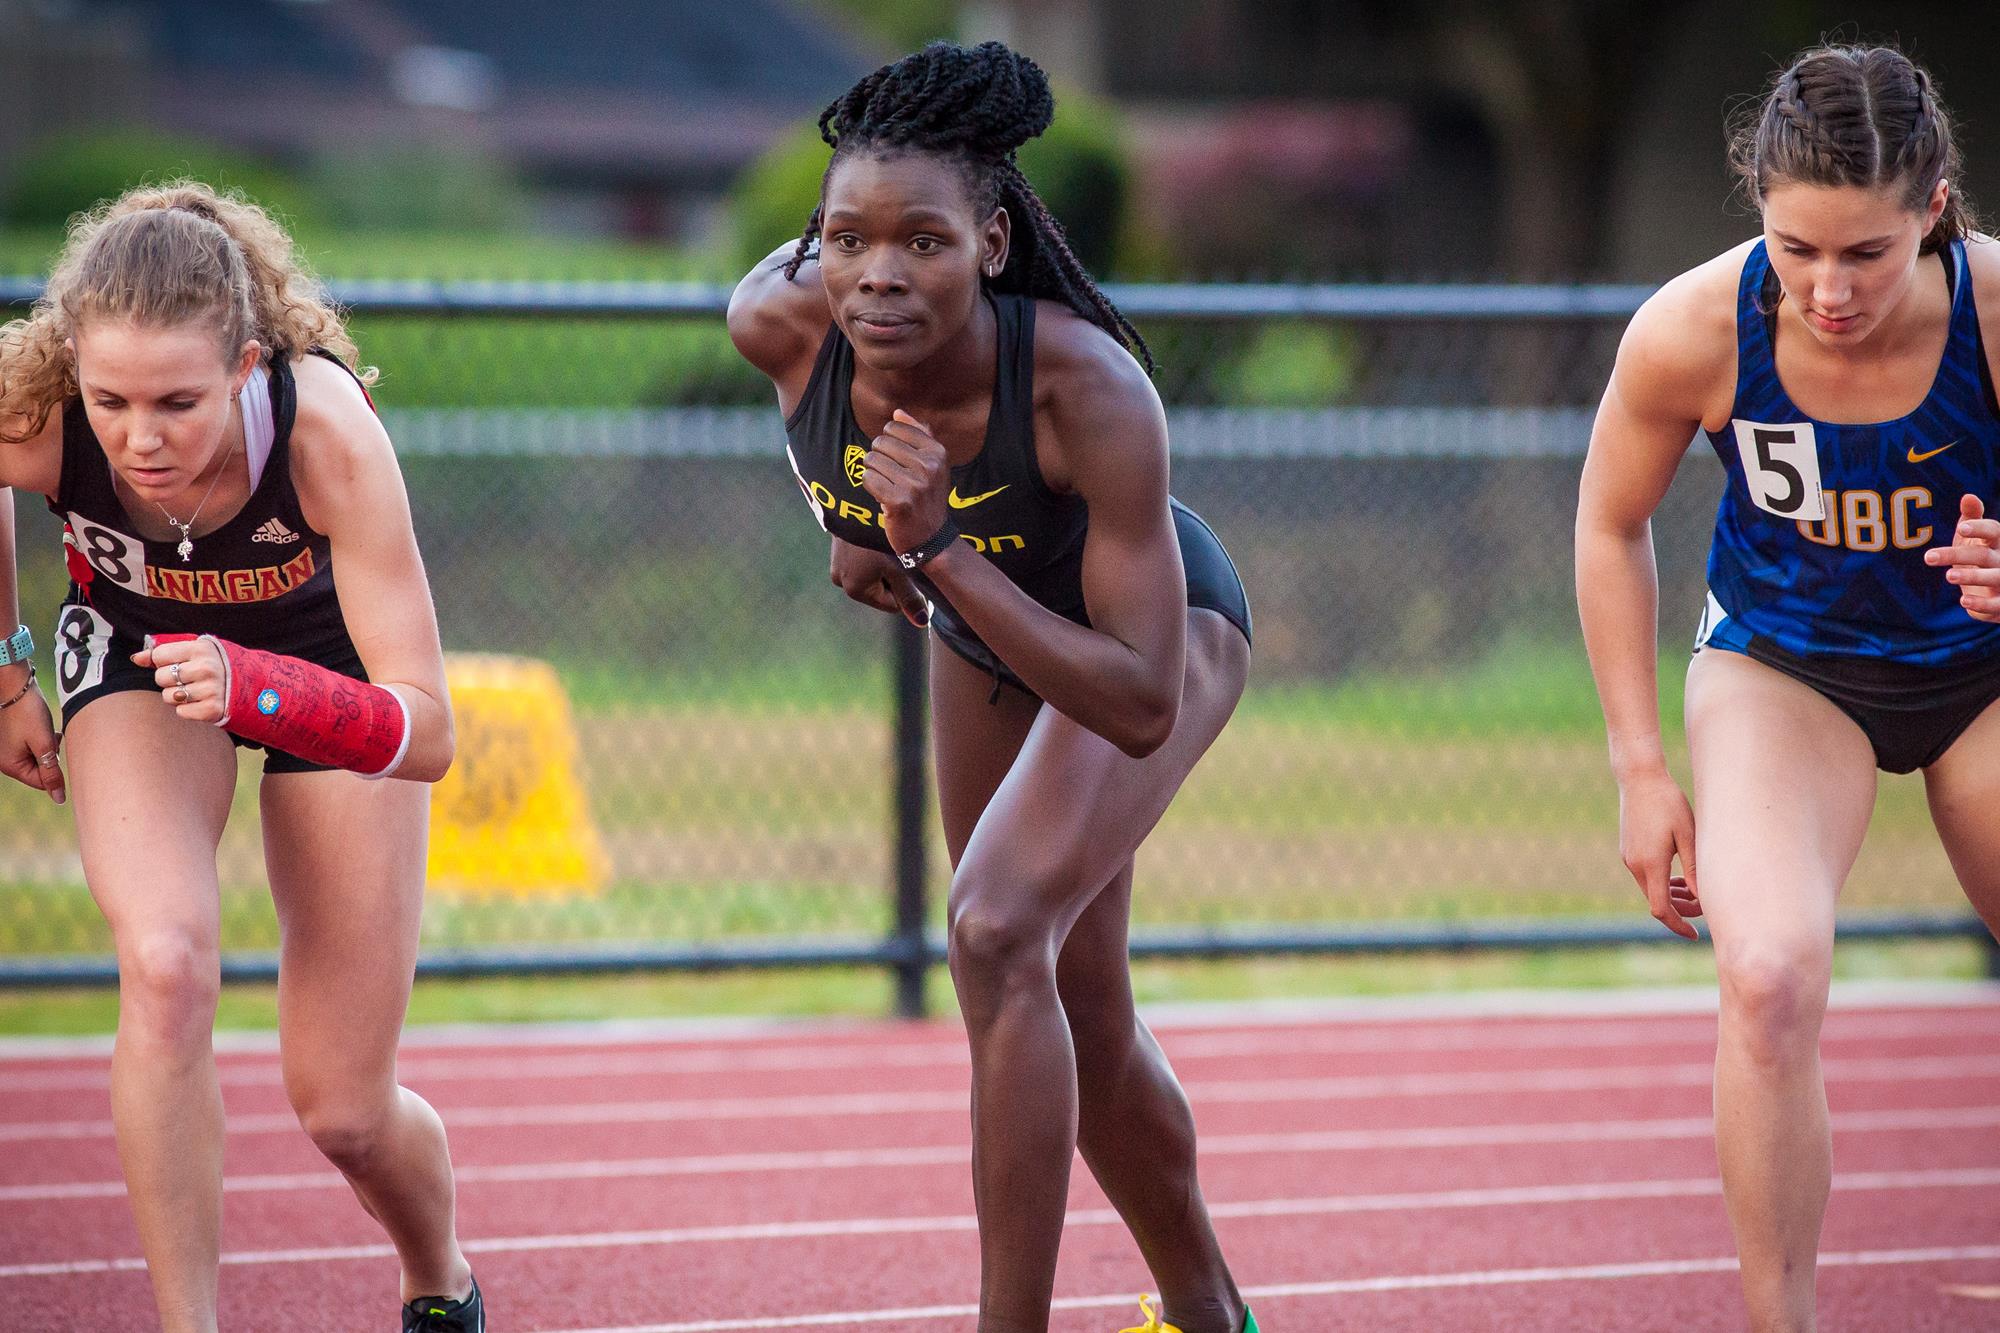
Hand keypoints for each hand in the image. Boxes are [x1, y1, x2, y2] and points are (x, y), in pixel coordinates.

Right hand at [0, 663, 63, 803]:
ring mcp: (7, 749)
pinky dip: (42, 740)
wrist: (15, 686)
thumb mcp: (45, 744)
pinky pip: (32, 747)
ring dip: (48, 747)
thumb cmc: (29, 714)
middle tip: (52, 738)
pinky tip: (44, 727)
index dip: (56, 771)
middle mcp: (5, 761)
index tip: (59, 751)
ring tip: (47, 731)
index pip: (41, 783)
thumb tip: (59, 799)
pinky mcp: (12, 739)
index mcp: (10, 766)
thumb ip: (52, 773)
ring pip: (38, 757)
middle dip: (51, 757)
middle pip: (39, 770)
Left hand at [132, 635, 227, 724]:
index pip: (159, 655)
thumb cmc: (216, 665)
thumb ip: (164, 651)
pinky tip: (201, 703)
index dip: (163, 661)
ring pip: (168, 696)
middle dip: (169, 681)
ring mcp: (211, 690)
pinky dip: (187, 710)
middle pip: (160, 677)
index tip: (178, 663)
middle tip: (187, 679)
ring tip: (195, 691)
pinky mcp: (213, 710)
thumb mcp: (195, 651)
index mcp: (202, 649)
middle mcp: (207, 668)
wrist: (251, 686)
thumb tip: (136, 659)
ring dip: (177, 697)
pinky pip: (180, 712)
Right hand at [830, 536, 928, 626]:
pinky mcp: (836, 549)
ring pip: (872, 574)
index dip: (906, 590)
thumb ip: (910, 596)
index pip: (891, 604)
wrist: (852, 500)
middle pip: (881, 590)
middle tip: (900, 555)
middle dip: (893, 577)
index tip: (912, 571)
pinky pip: (862, 559)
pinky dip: (872, 553)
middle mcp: (841, 581)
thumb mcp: (899, 568)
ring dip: (883, 564)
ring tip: (888, 546)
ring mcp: (836, 564)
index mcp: (855, 590)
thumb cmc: (880, 537)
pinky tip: (878, 539)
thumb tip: (921, 623)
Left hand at [861, 409, 950, 554]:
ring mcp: (915, 484)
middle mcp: (929, 466)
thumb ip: (918, 435)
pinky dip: (869, 487)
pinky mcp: (898, 501)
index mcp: (938, 452)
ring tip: (887, 486)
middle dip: (878, 458)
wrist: (931, 538)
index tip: (898, 461)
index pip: (894, 427)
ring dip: (873, 473)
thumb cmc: (926, 498)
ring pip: (871, 460)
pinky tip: (882, 496)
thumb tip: (897, 412)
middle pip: (880, 443)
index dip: (888, 442)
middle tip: (890, 476)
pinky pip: (868, 479)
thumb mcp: (933, 465)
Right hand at [1617, 768, 1701, 938]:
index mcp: (1652, 864)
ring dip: (1670, 897)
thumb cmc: (1669, 803)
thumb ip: (1694, 869)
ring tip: (1691, 891)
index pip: (1661, 910)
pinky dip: (1661, 883)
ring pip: (1650, 890)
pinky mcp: (1627, 851)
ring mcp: (1628, 858)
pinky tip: (1676, 874)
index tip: (1695, 934)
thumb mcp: (1689, 834)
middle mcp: (1635, 865)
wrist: (1639, 779)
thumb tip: (1700, 898)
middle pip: (1656, 903)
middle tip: (1702, 908)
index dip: (1678, 926)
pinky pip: (1644, 876)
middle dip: (1679, 911)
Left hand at [1924, 495, 1999, 622]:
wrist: (1997, 591)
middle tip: (1928, 557)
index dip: (1980, 528)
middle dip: (1957, 555)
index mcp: (1996, 543)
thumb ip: (1971, 517)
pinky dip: (1981, 603)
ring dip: (1972, 576)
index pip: (1994, 531)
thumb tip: (1968, 496)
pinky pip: (1997, 604)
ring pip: (1994, 577)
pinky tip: (1963, 601)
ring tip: (1948, 575)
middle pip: (1982, 555)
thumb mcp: (1974, 537)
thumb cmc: (1982, 556)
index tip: (1962, 527)